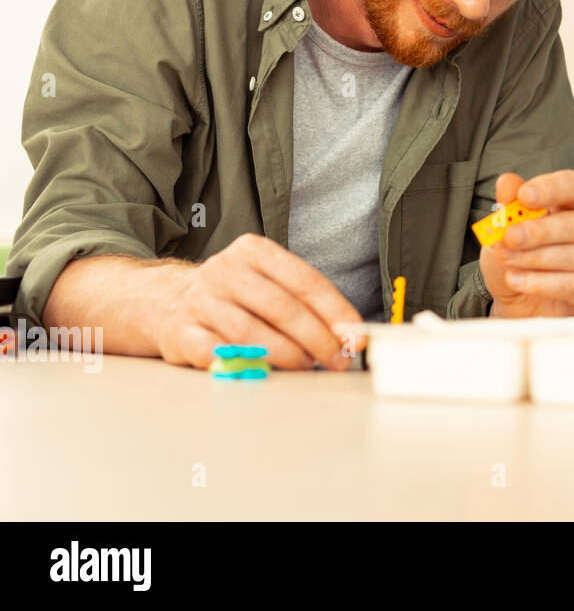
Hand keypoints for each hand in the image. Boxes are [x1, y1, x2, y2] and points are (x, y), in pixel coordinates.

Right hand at [157, 233, 361, 370]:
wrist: (166, 300)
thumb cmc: (235, 295)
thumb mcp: (268, 281)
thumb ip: (304, 302)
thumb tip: (348, 334)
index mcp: (254, 251)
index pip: (306, 281)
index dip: (336, 312)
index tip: (356, 336)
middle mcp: (225, 270)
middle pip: (282, 308)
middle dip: (317, 339)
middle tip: (336, 359)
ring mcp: (200, 301)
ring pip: (252, 333)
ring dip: (286, 355)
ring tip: (305, 366)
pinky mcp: (181, 332)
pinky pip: (218, 354)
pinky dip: (246, 365)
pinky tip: (265, 371)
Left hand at [480, 170, 573, 317]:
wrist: (520, 303)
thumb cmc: (520, 261)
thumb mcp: (504, 233)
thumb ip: (508, 208)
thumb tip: (507, 182)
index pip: (573, 186)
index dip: (551, 189)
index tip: (524, 195)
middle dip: (541, 231)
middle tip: (511, 237)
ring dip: (538, 259)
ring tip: (509, 262)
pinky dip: (544, 284)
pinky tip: (520, 281)